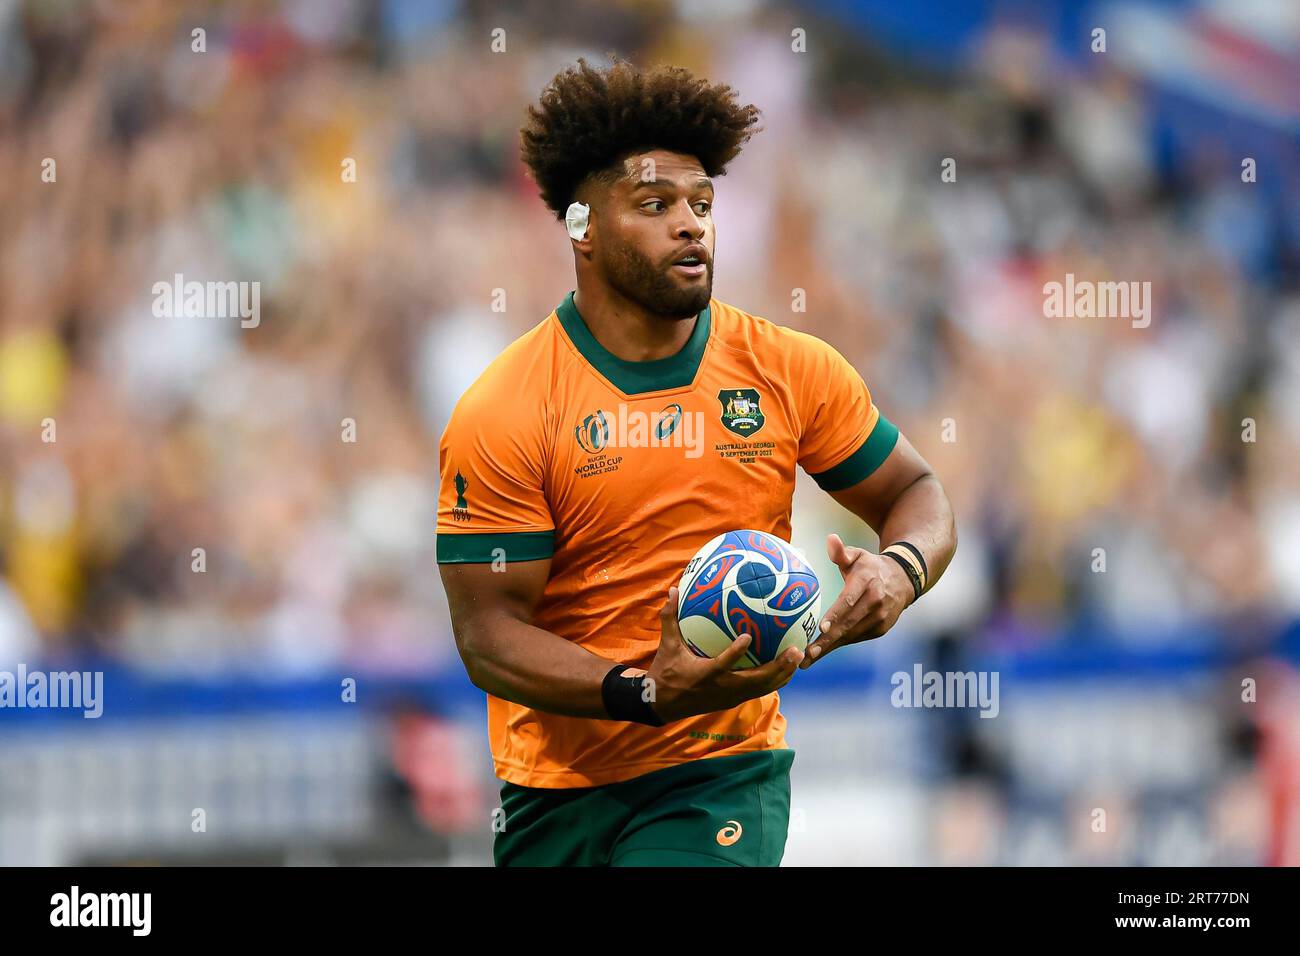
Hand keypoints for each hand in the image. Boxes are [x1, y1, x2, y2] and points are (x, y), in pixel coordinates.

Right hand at [636, 585, 803, 721]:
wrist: (663, 703)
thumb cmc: (666, 670)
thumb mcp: (668, 645)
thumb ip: (670, 618)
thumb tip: (673, 590)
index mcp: (706, 673)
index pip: (723, 663)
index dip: (735, 651)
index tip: (748, 636)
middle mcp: (723, 688)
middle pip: (757, 681)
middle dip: (779, 667)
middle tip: (796, 650)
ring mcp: (730, 697)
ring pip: (763, 688)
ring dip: (782, 674)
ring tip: (798, 658)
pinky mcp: (733, 701)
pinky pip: (759, 691)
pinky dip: (774, 681)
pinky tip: (786, 669)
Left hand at [799, 533, 912, 668]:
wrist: (902, 580)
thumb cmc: (870, 567)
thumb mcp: (858, 555)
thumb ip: (842, 552)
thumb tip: (831, 539)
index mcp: (867, 582)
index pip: (849, 600)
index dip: (835, 615)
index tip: (821, 627)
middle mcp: (876, 602)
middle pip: (848, 623)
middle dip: (827, 640)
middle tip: (807, 652)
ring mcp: (880, 618)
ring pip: (851, 635)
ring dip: (830, 647)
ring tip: (808, 659)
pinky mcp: (881, 629)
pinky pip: (857, 638)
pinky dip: (840, 645)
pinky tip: (822, 652)